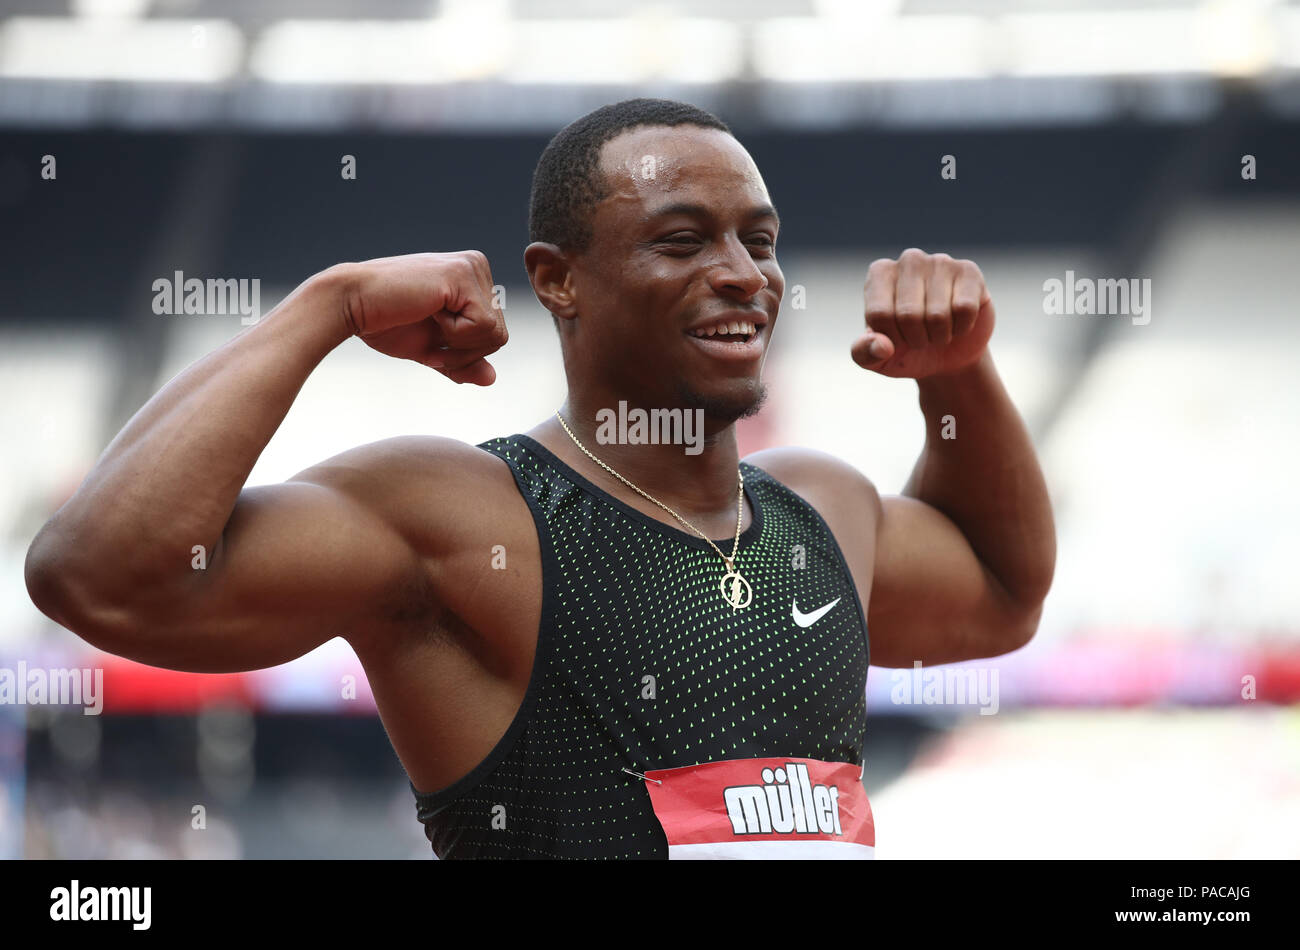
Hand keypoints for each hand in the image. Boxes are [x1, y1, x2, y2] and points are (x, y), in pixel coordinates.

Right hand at [335, 251, 507, 385]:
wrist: (350, 305)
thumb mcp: (432, 349)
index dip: (465, 354)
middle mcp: (477, 267)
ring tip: (429, 323)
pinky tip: (429, 313)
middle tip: (430, 340)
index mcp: (473, 280)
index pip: (495, 333)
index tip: (433, 344)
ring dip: (457, 345)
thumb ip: (462, 362)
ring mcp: (471, 267)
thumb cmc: (386, 323)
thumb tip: (492, 379)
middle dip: (463, 353)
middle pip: (499, 335)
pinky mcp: (462, 274)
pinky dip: (455, 334)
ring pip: (495, 333)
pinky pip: (483, 326)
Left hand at [850, 249, 993, 378]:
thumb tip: (881, 346)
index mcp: (879, 273)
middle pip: (908, 314)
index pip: (879, 314)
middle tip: (921, 336)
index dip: (890, 338)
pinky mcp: (969, 272)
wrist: (947, 356)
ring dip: (939, 336)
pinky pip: (964, 309)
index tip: (896, 337)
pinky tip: (959, 321)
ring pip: (938, 315)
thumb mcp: (877, 359)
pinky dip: (962, 327)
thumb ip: (864, 353)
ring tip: (939, 330)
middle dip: (916, 339)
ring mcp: (941, 262)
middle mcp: (909, 260)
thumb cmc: (906, 351)